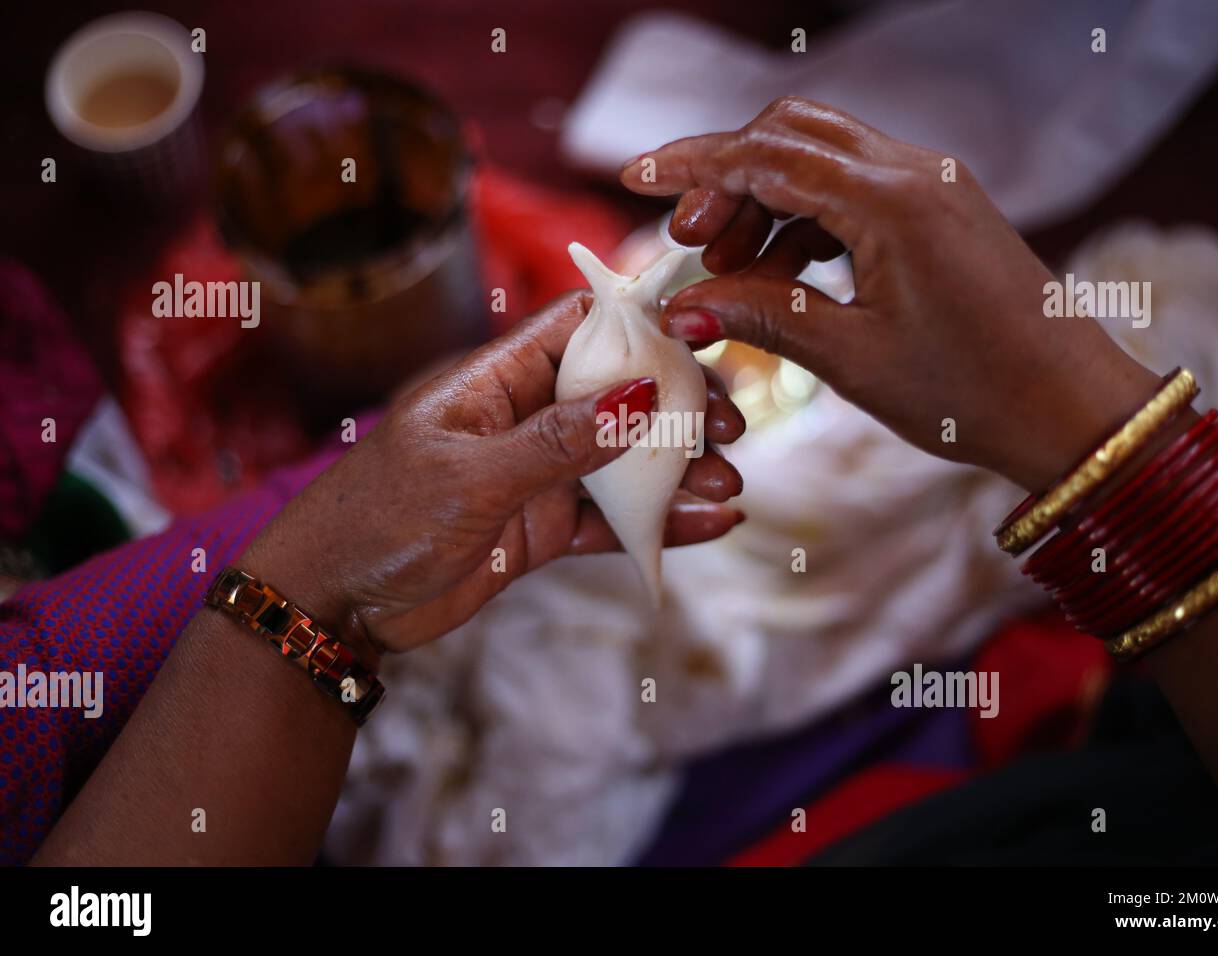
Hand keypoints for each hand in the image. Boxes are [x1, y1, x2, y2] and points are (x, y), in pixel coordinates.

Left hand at [239, 292, 745, 653]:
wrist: (333, 603)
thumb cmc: (378, 518)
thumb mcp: (471, 475)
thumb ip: (558, 440)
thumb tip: (642, 396)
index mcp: (497, 379)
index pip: (580, 326)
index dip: (641, 326)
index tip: (703, 340)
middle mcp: (524, 418)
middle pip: (619, 394)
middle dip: (679, 407)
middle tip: (730, 428)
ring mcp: (536, 475)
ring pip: (625, 461)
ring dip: (678, 470)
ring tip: (729, 484)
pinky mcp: (541, 529)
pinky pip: (611, 520)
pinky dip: (658, 523)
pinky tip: (710, 524)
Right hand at [620, 96, 1162, 489]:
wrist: (1072, 411)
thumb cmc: (973, 393)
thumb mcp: (852, 358)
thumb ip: (762, 317)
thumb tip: (683, 307)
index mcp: (893, 201)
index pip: (767, 155)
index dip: (693, 165)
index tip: (637, 178)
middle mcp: (916, 172)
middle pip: (791, 136)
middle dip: (728, 179)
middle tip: (688, 242)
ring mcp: (935, 185)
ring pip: (822, 159)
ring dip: (766, 202)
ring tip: (730, 271)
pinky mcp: (943, 209)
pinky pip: (856, 190)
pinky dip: (807, 221)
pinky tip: (783, 275)